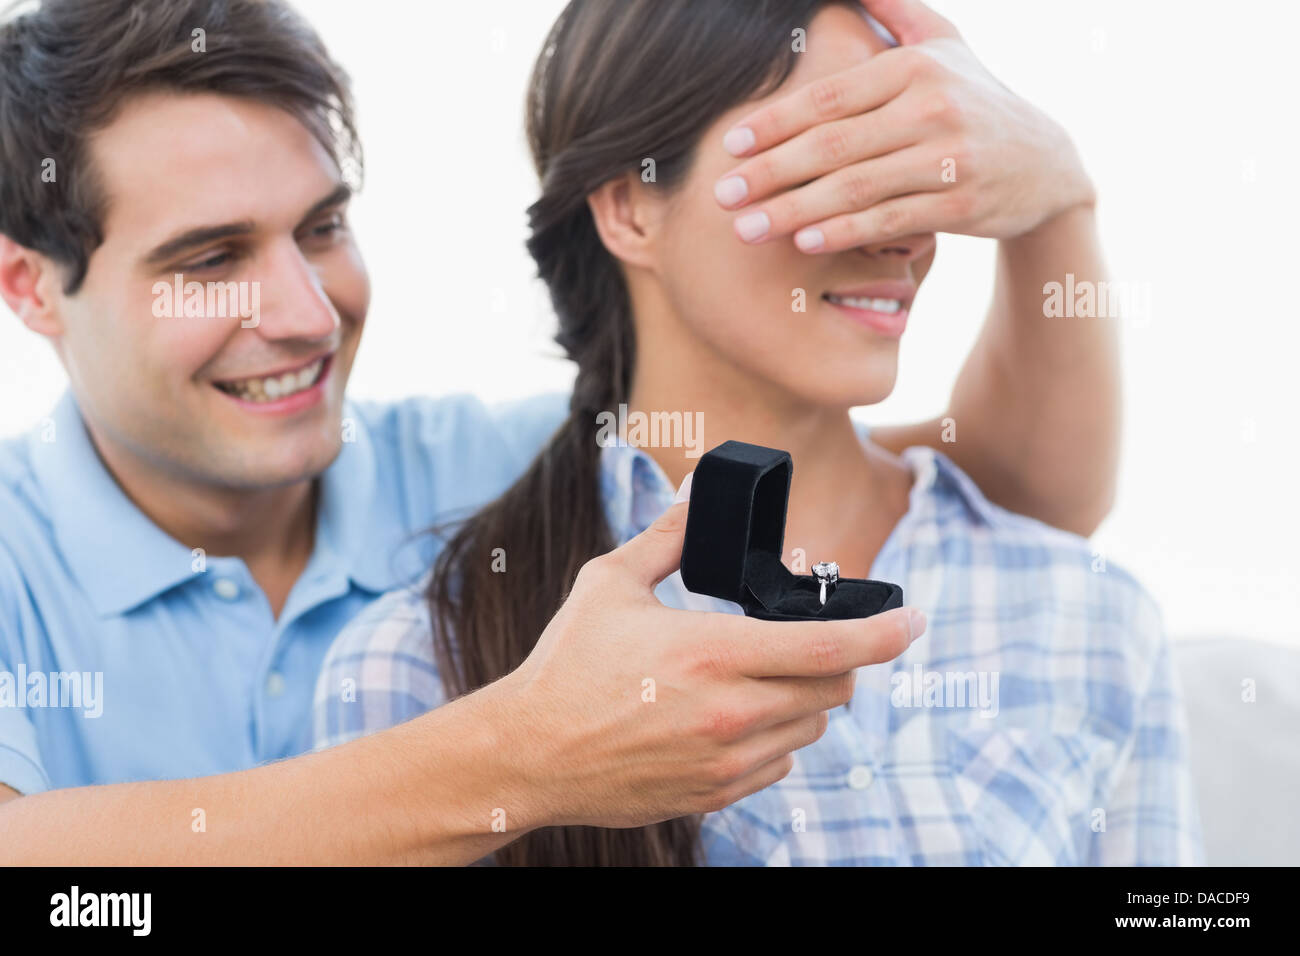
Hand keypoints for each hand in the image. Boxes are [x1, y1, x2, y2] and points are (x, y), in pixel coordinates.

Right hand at [498, 498, 925, 829]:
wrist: (528, 753)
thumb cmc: (566, 664)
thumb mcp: (611, 583)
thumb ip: (668, 536)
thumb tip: (699, 496)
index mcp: (712, 654)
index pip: (830, 649)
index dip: (885, 634)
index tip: (915, 619)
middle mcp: (730, 714)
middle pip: (833, 691)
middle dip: (841, 660)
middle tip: (818, 640)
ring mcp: (725, 762)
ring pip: (810, 729)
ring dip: (806, 698)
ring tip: (762, 675)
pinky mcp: (714, 795)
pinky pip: (778, 766)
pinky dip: (775, 737)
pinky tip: (734, 716)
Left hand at [714, 0, 1094, 253]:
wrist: (1048, 163)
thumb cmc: (977, 100)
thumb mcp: (946, 43)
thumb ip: (895, 10)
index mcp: (914, 67)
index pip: (829, 98)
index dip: (775, 122)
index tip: (731, 144)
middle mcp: (932, 108)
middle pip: (833, 145)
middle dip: (771, 172)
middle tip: (723, 195)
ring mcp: (949, 158)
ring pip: (857, 188)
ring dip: (795, 211)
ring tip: (747, 229)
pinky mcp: (961, 205)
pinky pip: (891, 221)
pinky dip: (845, 232)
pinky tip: (804, 243)